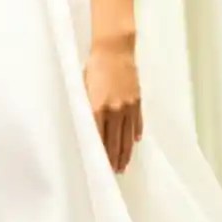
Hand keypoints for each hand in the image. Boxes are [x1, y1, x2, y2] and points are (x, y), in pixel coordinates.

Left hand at [83, 46, 143, 172]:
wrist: (114, 49)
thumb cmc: (95, 66)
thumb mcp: (84, 88)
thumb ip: (87, 108)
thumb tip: (88, 127)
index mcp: (98, 108)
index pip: (100, 138)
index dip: (101, 154)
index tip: (101, 167)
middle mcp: (115, 110)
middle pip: (115, 141)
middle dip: (115, 158)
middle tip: (115, 172)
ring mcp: (128, 105)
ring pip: (127, 135)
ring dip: (126, 152)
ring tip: (124, 164)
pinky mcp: (137, 99)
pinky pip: (137, 121)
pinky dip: (136, 133)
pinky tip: (135, 142)